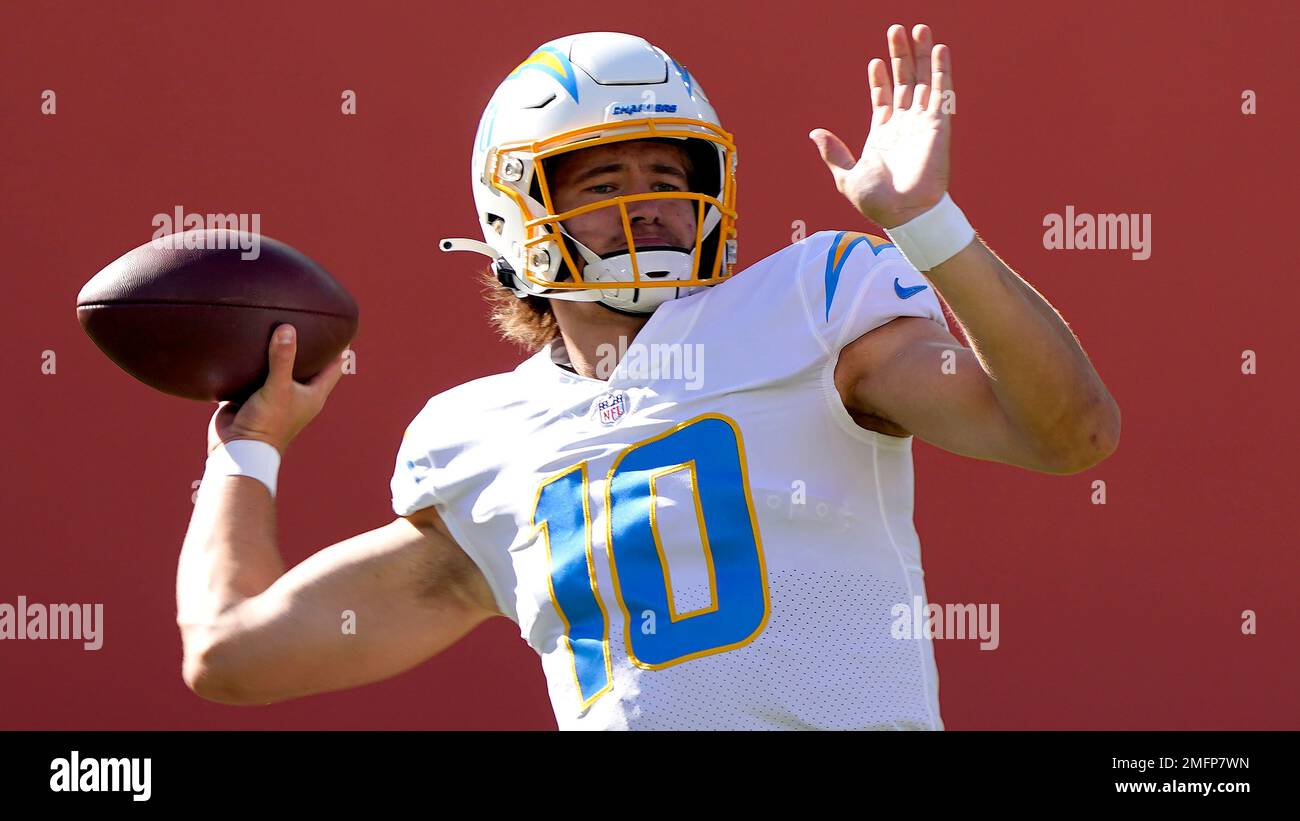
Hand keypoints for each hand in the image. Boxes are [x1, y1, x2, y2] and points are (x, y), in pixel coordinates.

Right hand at [206, 324, 346, 456]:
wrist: (238, 448)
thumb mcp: (278, 388)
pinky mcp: (254, 395)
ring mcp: (275, 394)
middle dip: (310, 344)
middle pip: (309, 363)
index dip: (342, 347)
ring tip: (278, 322)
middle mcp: (298, 393)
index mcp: (314, 394)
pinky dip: (255, 360)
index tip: (344, 326)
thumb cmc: (267, 424)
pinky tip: (250, 341)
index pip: (336, 366)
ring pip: (281, 366)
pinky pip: (256, 373)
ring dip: (280, 350)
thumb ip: (283, 359)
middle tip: (309, 317)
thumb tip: (287, 328)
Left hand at [810, 23, 953, 228]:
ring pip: (923, 81)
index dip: (880, 79)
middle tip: (896, 29)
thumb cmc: (877, 202)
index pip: (883, 98)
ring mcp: (922, 123)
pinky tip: (939, 50)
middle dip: (901, 56)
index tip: (875, 61)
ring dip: (922, 55)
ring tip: (919, 29)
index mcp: (882, 134)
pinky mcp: (938, 125)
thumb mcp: (846, 177)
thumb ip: (833, 153)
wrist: (904, 214)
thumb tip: (814, 133)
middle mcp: (904, 124)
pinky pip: (941, 92)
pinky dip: (941, 71)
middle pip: (904, 81)